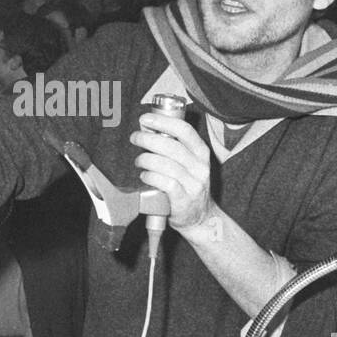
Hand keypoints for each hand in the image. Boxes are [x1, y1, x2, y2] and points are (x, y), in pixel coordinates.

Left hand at [130, 111, 214, 230]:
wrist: (200, 217)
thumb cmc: (188, 186)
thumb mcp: (189, 163)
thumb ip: (173, 147)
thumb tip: (147, 129)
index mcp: (201, 153)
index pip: (185, 130)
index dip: (163, 122)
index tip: (145, 119)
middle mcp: (200, 167)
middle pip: (172, 146)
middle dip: (148, 139)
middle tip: (135, 138)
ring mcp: (194, 185)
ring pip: (166, 165)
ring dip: (146, 159)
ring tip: (139, 160)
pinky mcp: (184, 201)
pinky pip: (165, 183)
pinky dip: (151, 177)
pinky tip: (145, 175)